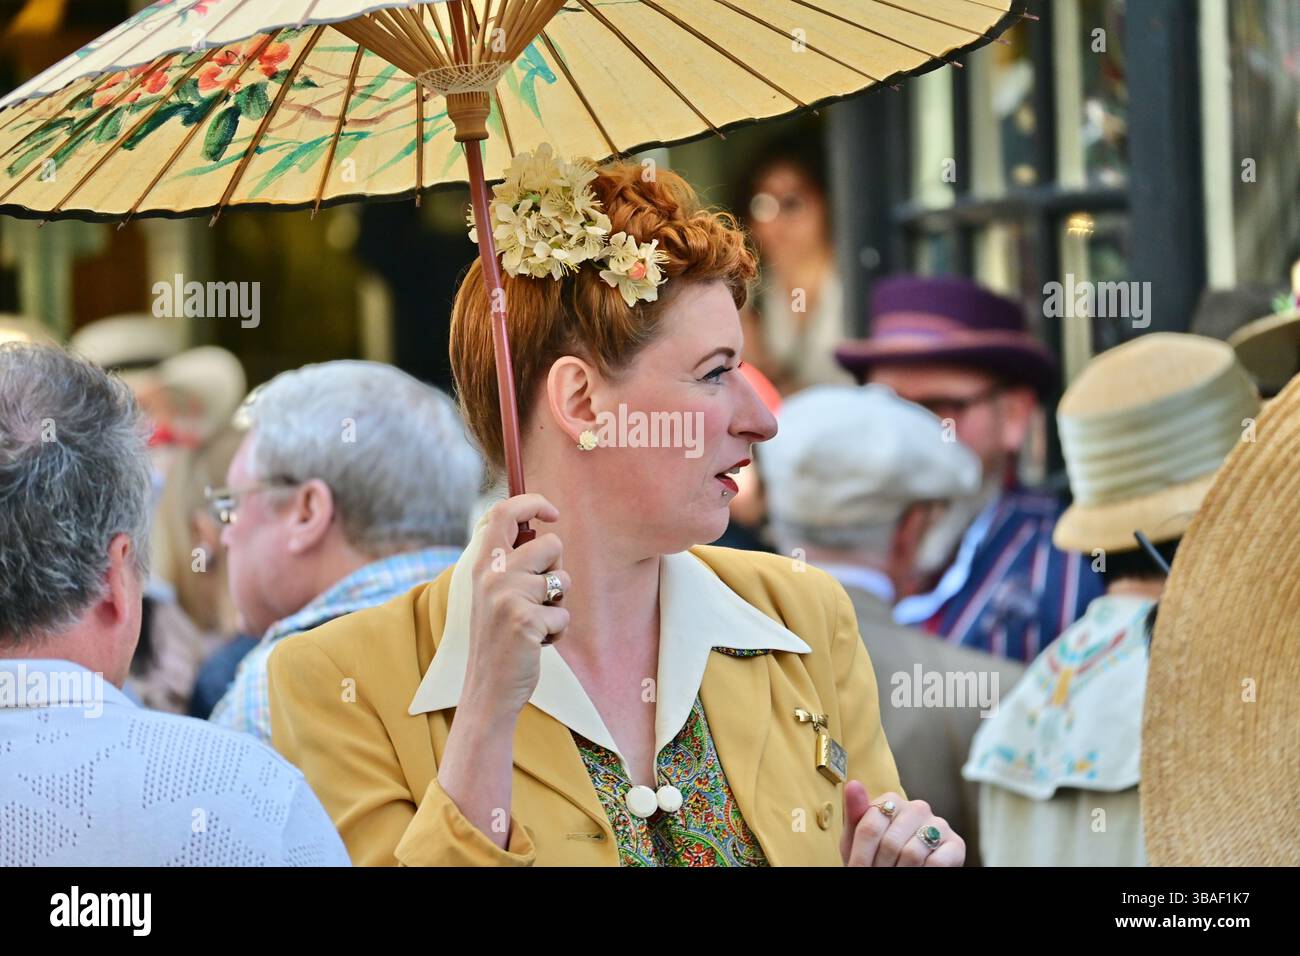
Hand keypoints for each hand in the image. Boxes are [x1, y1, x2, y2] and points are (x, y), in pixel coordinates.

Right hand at [460, 494, 570, 720]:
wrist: (487, 690)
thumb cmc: (498, 639)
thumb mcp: (492, 593)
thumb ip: (509, 562)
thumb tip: (544, 531)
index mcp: (481, 565)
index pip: (503, 513)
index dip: (531, 503)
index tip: (551, 511)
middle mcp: (491, 575)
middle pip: (551, 544)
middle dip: (556, 570)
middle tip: (538, 597)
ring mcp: (506, 597)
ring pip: (562, 580)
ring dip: (557, 604)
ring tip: (534, 624)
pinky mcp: (525, 620)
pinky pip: (564, 615)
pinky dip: (557, 632)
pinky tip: (536, 644)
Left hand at [840, 780, 964, 866]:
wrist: (898, 871)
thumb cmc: (876, 856)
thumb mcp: (858, 840)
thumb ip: (855, 814)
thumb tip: (853, 784)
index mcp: (891, 801)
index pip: (869, 828)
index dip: (861, 856)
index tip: (857, 870)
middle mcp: (918, 807)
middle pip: (890, 843)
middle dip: (880, 867)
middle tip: (878, 875)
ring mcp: (939, 824)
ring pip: (912, 854)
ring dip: (899, 872)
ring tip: (895, 876)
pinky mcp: (956, 844)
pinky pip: (936, 863)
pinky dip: (923, 873)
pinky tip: (916, 873)